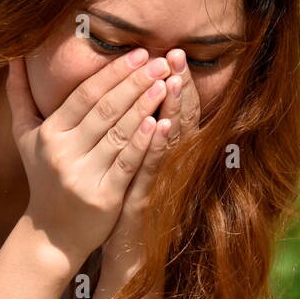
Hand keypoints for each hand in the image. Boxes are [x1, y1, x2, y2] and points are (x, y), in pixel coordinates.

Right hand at [5, 49, 168, 269]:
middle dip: (136, 82)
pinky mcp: (104, 198)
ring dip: (146, 106)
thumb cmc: (42, 177)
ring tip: (168, 83)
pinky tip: (161, 122)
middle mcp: (63, 153)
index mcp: (49, 134)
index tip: (139, 53)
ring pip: (119, 133)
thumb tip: (13, 58)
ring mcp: (83, 176)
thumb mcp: (25, 136)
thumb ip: (19, 96)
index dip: (113, 73)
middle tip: (162, 61)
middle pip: (105, 110)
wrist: (51, 234)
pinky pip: (127, 164)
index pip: (85, 95)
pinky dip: (145, 142)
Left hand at [103, 48, 202, 260]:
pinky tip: (159, 125)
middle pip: (177, 116)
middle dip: (176, 84)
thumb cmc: (122, 199)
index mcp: (161, 149)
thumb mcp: (130, 162)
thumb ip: (132, 129)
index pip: (172, 107)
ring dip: (173, 109)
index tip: (172, 51)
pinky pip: (153, 169)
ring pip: (170, 139)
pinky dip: (158, 146)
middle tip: (176, 54)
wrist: (124, 247)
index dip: (176, 80)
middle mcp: (166, 162)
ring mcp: (159, 180)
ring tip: (174, 79)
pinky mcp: (146, 198)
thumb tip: (130, 98)